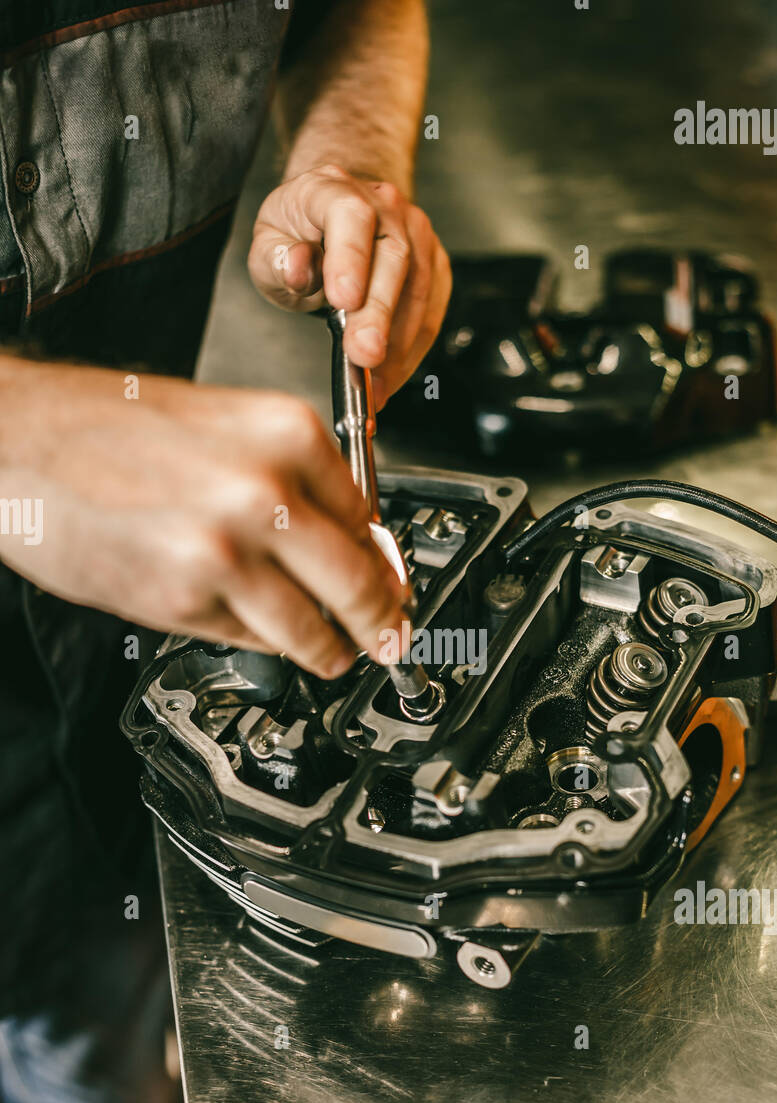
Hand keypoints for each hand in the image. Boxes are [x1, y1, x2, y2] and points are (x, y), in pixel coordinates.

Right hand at [0, 359, 409, 678]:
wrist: (16, 441)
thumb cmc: (103, 428)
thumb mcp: (218, 425)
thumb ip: (285, 477)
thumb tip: (343, 535)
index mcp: (286, 432)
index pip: (369, 515)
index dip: (384, 560)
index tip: (391, 581)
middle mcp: (267, 490)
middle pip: (361, 583)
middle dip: (383, 620)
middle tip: (392, 637)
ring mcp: (227, 550)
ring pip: (313, 628)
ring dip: (331, 651)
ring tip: (335, 656)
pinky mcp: (184, 598)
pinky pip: (248, 638)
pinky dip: (260, 643)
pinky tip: (256, 633)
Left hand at [248, 164, 451, 407]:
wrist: (336, 216)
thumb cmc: (301, 233)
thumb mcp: (269, 244)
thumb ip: (278, 258)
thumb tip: (299, 268)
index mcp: (334, 189)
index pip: (350, 215)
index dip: (351, 258)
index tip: (343, 300)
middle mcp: (384, 205)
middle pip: (393, 256)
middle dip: (379, 313)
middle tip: (364, 355)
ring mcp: (416, 233)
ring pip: (418, 289)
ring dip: (398, 342)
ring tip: (374, 382)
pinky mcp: (434, 264)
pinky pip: (429, 310)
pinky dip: (411, 350)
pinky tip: (389, 375)